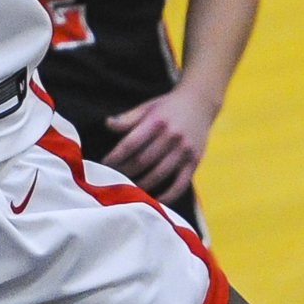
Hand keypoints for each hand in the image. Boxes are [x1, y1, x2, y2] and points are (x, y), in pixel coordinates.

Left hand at [103, 85, 214, 201]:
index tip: (103, 166)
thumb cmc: (168, 106)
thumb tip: (107, 124)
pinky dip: (167, 196)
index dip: (115, 157)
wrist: (200, 102)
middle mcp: (171, 135)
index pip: (131, 143)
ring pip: (158, 175)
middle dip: (124, 173)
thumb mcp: (148, 107)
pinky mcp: (194, 162)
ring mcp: (184, 150)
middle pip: (142, 161)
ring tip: (128, 191)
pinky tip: (155, 201)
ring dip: (141, 186)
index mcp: (157, 121)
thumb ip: (128, 118)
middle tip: (112, 181)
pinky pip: (180, 185)